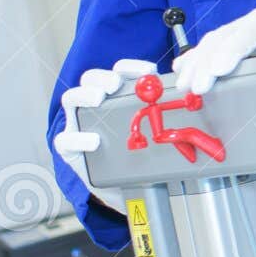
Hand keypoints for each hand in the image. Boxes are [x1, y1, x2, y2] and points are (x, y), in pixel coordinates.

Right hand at [52, 59, 158, 213]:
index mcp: (117, 96)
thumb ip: (164, 117)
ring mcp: (79, 124)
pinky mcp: (70, 148)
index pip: (120, 72)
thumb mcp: (154, 133)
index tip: (148, 71)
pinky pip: (65, 139)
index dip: (131, 67)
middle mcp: (95, 105)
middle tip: (115, 83)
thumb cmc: (141, 154)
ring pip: (71, 99)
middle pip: (91, 79)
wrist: (128, 188)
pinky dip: (78, 137)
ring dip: (83, 95)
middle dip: (103, 77)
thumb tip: (189, 104)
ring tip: (97, 99)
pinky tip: (94, 140)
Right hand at [172, 5, 255, 94]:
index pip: (247, 32)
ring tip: (185, 85)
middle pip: (222, 39)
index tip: (218, 69)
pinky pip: (209, 47)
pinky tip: (182, 69)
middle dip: (205, 63)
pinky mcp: (233, 41)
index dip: (231, 49)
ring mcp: (239, 30)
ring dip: (195, 64)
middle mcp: (250, 22)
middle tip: (196, 87)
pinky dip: (194, 58)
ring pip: (211, 43)